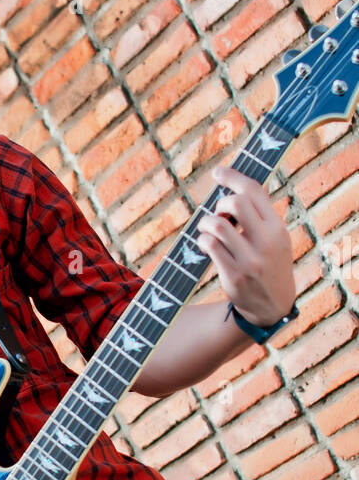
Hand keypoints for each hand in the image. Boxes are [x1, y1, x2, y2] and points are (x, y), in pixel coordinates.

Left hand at [197, 164, 295, 325]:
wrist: (273, 306)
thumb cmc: (269, 265)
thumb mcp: (275, 239)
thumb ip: (260, 216)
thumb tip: (236, 186)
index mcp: (278, 228)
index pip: (255, 191)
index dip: (233, 177)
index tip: (219, 172)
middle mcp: (266, 242)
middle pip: (235, 203)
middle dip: (220, 203)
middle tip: (218, 212)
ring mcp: (250, 260)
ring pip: (217, 225)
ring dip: (206, 222)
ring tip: (208, 228)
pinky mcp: (233, 275)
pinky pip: (210, 246)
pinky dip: (203, 240)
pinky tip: (206, 244)